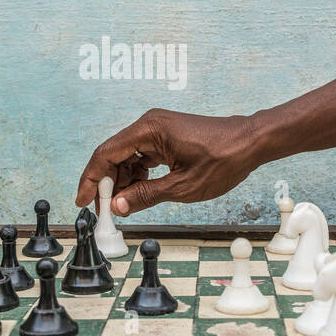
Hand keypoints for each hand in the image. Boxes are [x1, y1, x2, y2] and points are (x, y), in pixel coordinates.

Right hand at [75, 109, 262, 215]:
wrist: (251, 142)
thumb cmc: (224, 159)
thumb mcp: (182, 187)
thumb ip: (146, 196)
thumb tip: (118, 206)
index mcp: (149, 129)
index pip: (106, 153)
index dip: (92, 179)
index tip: (83, 200)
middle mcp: (149, 124)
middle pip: (113, 154)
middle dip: (106, 184)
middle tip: (102, 210)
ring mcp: (157, 130)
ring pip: (127, 157)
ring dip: (122, 181)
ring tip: (122, 207)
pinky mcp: (166, 137)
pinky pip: (141, 156)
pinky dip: (137, 175)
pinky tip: (138, 193)